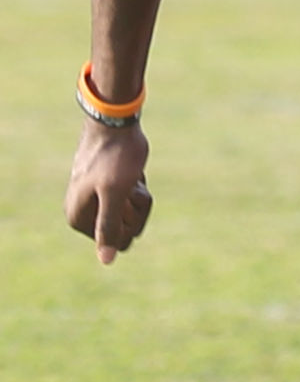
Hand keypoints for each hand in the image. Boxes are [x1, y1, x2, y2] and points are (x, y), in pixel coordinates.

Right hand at [64, 121, 152, 263]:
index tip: (124, 198)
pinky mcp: (109, 190)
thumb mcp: (115, 193)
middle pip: (126, 233)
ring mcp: (97, 201)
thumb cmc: (115, 155)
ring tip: (130, 176)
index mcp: (78, 218)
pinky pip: (132, 202)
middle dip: (137, 209)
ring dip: (139, 196)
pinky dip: (137, 187)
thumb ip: (109, 227)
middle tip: (130, 185)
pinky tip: (131, 171)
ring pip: (132, 217)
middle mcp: (83, 213)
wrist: (115, 121)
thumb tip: (106, 260)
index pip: (118, 244)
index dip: (131, 223)